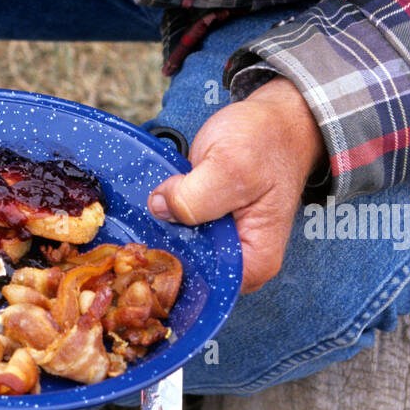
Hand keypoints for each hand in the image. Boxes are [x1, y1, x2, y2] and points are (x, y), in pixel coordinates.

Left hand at [147, 76, 327, 292]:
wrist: (275, 119)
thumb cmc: (265, 141)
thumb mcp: (230, 165)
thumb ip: (195, 195)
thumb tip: (159, 209)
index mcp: (255, 261)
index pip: (206, 290)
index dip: (173, 274)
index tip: (144, 253)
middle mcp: (240, 260)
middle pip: (190, 274)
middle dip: (162, 254)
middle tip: (133, 236)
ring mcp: (223, 242)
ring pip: (182, 251)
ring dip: (160, 234)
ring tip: (140, 219)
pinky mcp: (209, 224)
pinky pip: (181, 231)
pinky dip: (165, 219)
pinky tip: (151, 206)